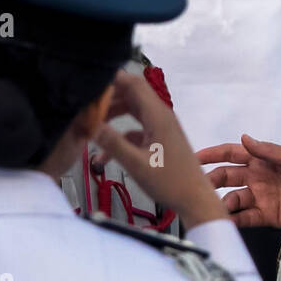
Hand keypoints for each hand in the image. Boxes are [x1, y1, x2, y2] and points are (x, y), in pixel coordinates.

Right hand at [93, 71, 226, 228]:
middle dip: (108, 98)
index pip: (133, 83)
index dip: (112, 79)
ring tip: (91, 126)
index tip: (89, 85)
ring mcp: (161, 127)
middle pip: (132, 94)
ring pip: (133, 110)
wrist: (195, 200)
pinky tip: (105, 154)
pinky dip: (122, 135)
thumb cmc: (169, 181)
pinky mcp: (161, 139)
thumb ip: (113, 143)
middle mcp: (160, 115)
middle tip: (85, 106)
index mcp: (157, 115)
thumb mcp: (136, 164)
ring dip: (113, 115)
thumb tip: (90, 125)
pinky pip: (137, 129)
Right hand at [197, 136, 280, 228]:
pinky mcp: (265, 215)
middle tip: (200, 186)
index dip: (212, 154)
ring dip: (222, 201)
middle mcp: (255, 177)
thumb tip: (244, 137)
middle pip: (226, 177)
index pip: (230, 154)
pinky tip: (226, 221)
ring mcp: (259, 197)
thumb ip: (267, 150)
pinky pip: (245, 217)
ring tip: (216, 206)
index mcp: (260, 159)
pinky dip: (234, 219)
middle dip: (212, 179)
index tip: (194, 157)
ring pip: (232, 198)